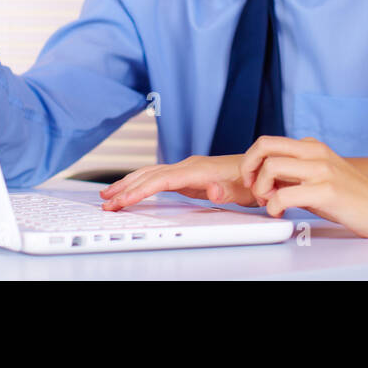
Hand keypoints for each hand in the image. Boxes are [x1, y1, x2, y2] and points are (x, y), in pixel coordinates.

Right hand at [98, 155, 258, 209]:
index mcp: (196, 170)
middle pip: (148, 175)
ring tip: (108, 194)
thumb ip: (225, 191)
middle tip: (105, 202)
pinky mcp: (186, 174)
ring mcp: (186, 168)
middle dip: (125, 188)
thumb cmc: (252, 182)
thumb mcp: (242, 190)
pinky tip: (131, 189)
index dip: (139, 190)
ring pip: (149, 173)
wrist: (262, 169)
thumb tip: (212, 192)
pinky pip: (156, 177)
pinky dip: (140, 182)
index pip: (160, 180)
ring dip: (128, 183)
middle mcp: (188, 166)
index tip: (122, 200)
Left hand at [240, 136, 367, 236]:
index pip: (268, 142)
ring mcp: (321, 170)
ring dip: (260, 189)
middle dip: (248, 168)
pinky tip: (279, 213)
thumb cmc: (350, 196)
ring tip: (269, 204)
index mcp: (312, 146)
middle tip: (252, 189)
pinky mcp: (326, 191)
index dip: (251, 161)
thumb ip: (293, 174)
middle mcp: (315, 152)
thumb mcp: (318, 177)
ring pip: (271, 167)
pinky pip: (285, 195)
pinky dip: (273, 206)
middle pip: (265, 145)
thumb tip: (263, 179)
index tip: (252, 181)